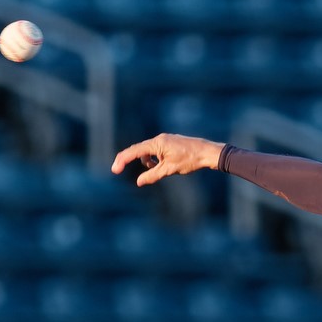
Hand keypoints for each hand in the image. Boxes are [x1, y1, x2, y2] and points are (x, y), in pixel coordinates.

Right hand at [111, 133, 225, 186]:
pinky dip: (155, 159)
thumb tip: (139, 182)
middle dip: (129, 160)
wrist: (207, 152)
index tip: (115, 169)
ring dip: (147, 162)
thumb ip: (153, 175)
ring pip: (148, 152)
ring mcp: (165, 140)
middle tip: (117, 170)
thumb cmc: (190, 160)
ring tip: (160, 170)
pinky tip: (164, 166)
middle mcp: (159, 139)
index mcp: (157, 143)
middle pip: (138, 150)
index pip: (134, 151)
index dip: (122, 160)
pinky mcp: (170, 142)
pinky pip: (156, 151)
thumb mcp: (169, 170)